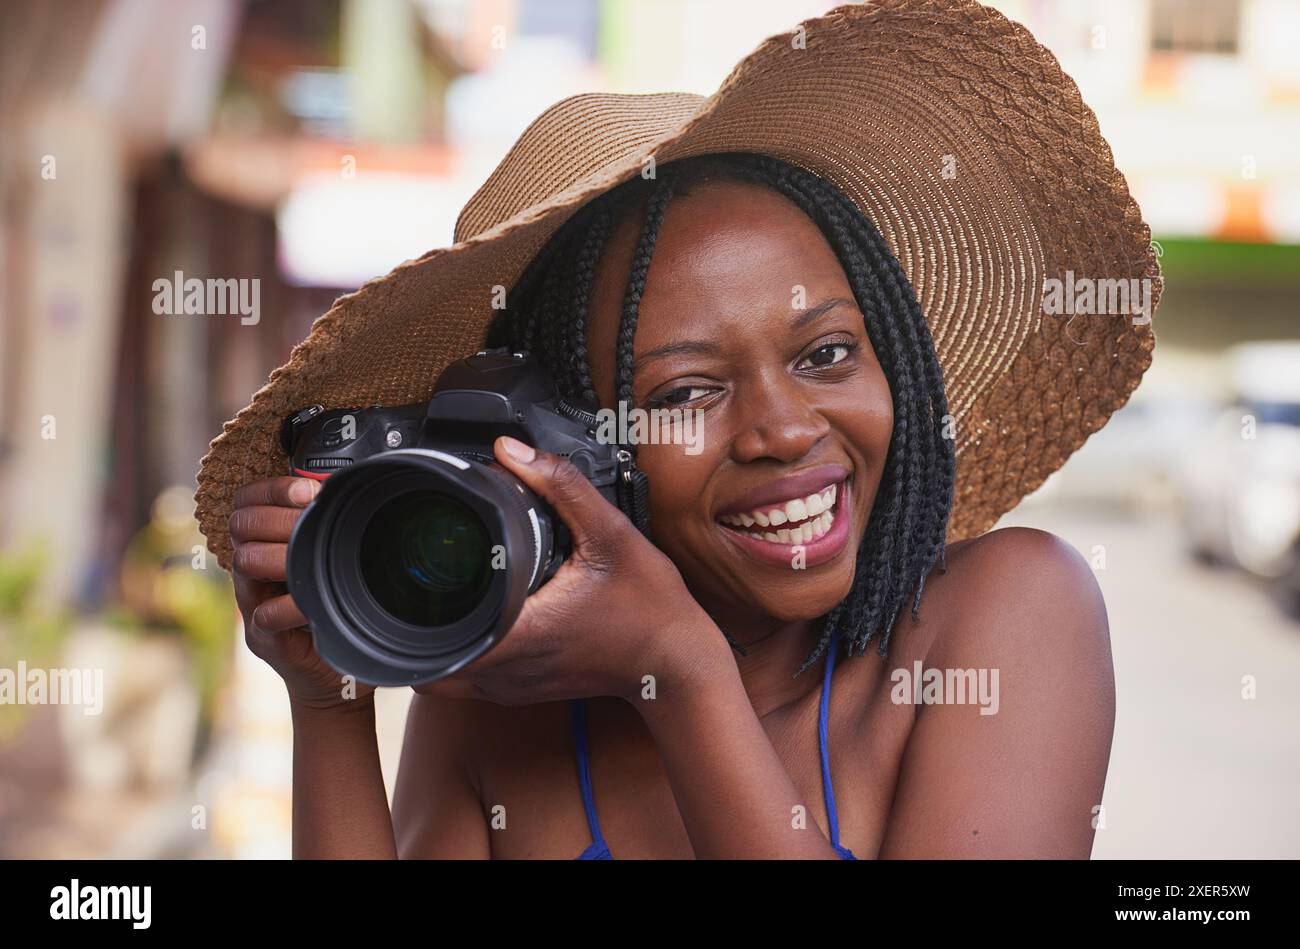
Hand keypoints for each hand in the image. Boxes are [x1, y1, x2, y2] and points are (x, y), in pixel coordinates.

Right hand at [229, 476, 373, 711]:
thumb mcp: (341, 565)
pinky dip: (292, 606)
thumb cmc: (343, 612)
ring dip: (284, 553)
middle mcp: (254, 572)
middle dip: (280, 515)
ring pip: (245, 562)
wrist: (338, 676)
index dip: (271, 490)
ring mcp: (253, 604)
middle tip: (314, 515)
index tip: (308, 491)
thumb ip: (337, 533)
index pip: (247, 501)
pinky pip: (265, 614)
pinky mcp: (263, 638)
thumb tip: (361, 492)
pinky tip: (317, 602)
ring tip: (317, 551)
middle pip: (242, 524)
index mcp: (269, 546)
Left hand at [416, 436, 725, 706]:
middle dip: (411, 619)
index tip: (407, 577)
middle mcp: (507, 670)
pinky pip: (470, 679)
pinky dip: (461, 651)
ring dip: (433, 638)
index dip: (407, 611)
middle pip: (424, 657)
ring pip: (443, 675)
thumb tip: (511, 451)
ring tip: (440, 596)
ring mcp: (512, 687)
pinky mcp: (523, 692)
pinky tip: (477, 618)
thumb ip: (562, 486)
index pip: (429, 640)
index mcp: (518, 633)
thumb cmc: (652, 608)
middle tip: (418, 577)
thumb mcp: (612, 535)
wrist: (680, 665)